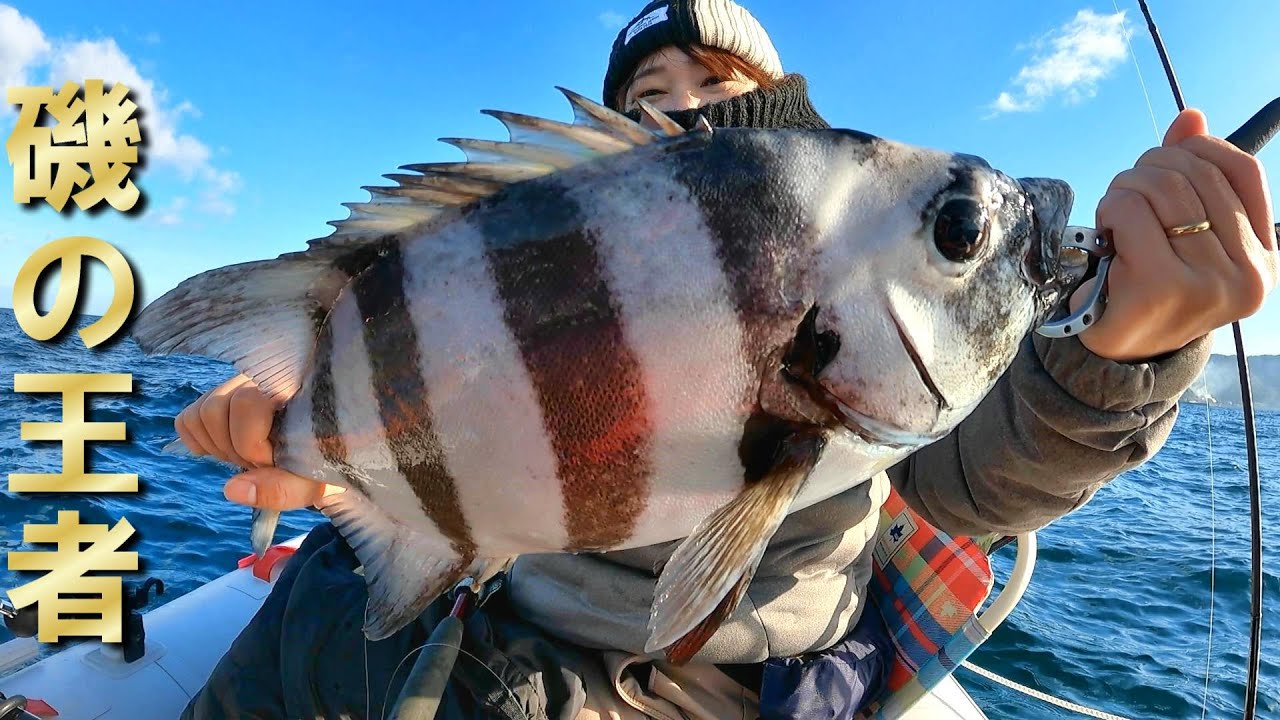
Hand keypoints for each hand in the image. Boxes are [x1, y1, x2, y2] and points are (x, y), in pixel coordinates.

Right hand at [175, 373, 343, 509]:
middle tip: (262, 464)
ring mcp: (240, 385)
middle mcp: (263, 378)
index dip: (250, 443)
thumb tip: (232, 489)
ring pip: (200, 413)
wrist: (333, 454)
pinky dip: (199, 442)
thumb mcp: (317, 482)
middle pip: (215, 408)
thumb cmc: (330, 464)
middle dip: (234, 449)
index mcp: (293, 386)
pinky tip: (228, 451)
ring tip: (249, 459)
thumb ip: (283, 488)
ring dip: (218, 447)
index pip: (245, 402)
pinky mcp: (222, 398)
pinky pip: (188, 418)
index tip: (273, 462)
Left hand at [1075, 108, 1277, 361]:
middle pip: (1195, 174)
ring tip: (1115, 215)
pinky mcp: (1162, 288)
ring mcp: (1208, 285)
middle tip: (1126, 192)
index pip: (1242, 170)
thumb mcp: (1180, 228)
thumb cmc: (1147, 280)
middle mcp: (1248, 275)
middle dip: (1149, 169)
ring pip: (1161, 188)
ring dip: (1125, 188)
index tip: (1168, 158)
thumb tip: (1191, 116)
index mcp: (1265, 259)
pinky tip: (1106, 234)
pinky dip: (1110, 209)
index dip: (1199, 148)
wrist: (1112, 348)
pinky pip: (1131, 210)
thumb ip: (1192, 174)